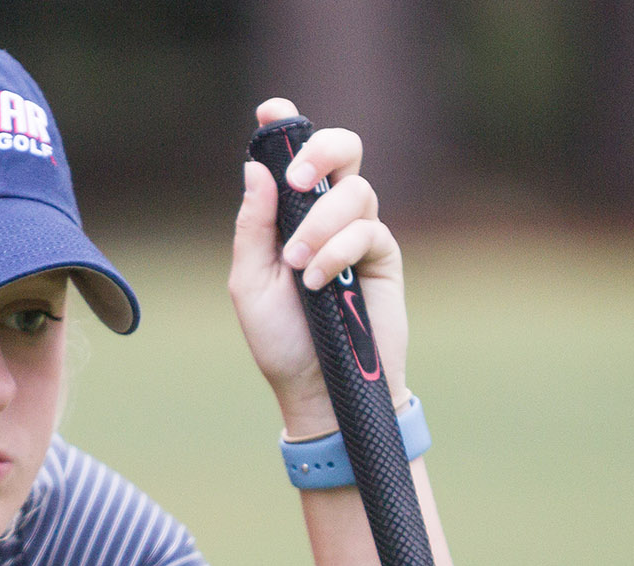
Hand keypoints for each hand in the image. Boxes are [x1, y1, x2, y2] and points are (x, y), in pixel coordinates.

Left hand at [228, 98, 408, 438]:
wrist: (316, 388)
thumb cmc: (280, 339)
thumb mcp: (249, 282)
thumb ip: (253, 226)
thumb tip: (255, 170)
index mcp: (290, 216)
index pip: (293, 161)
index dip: (286, 129)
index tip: (271, 110)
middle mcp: (327, 216)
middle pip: (344, 151)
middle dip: (322, 152)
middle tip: (300, 181)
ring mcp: (359, 234)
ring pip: (356, 191)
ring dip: (321, 225)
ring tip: (299, 266)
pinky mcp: (384, 258)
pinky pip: (369, 230)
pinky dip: (339, 251)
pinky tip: (319, 283)